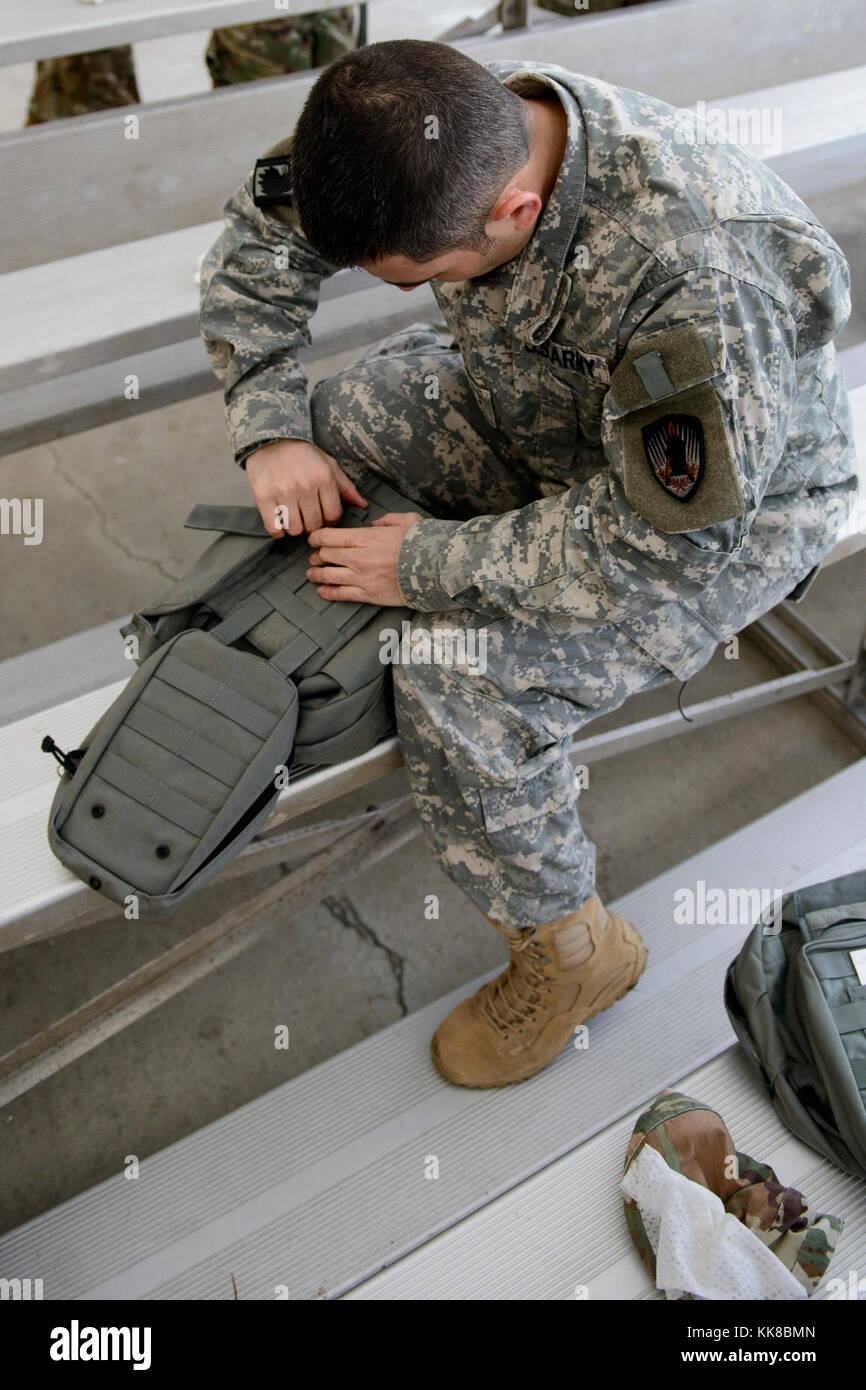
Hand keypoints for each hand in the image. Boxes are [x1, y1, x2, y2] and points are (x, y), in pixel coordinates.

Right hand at [245, 439, 366, 535]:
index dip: (330, 521)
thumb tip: (362, 504)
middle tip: (307, 517)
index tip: (323, 517)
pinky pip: (274, 528)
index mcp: (324, 477)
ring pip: (295, 529)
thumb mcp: (328, 464)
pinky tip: (280, 521)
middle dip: (312, 525)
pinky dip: (278, 530)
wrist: (270, 440)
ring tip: (293, 517)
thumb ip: (346, 486)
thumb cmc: (301, 455)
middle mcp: (305, 485)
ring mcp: (283, 491)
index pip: (333, 515)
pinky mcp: (263, 496)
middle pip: (314, 525)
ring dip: (294, 528)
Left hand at [307, 512, 421, 604]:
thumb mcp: (408, 521)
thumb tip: (377, 522)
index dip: (316, 537)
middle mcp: (358, 557)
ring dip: (317, 574)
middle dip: (317, 555)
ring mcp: (362, 577)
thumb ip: (389, 519)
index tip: (313, 539)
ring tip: (312, 574)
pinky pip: (342, 594)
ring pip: (329, 575)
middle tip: (314, 557)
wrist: (435, 570)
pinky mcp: (368, 594)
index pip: (329, 536)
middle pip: (326, 555)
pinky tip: (322, 592)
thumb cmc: (423, 544)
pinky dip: (329, 593)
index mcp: (365, 537)